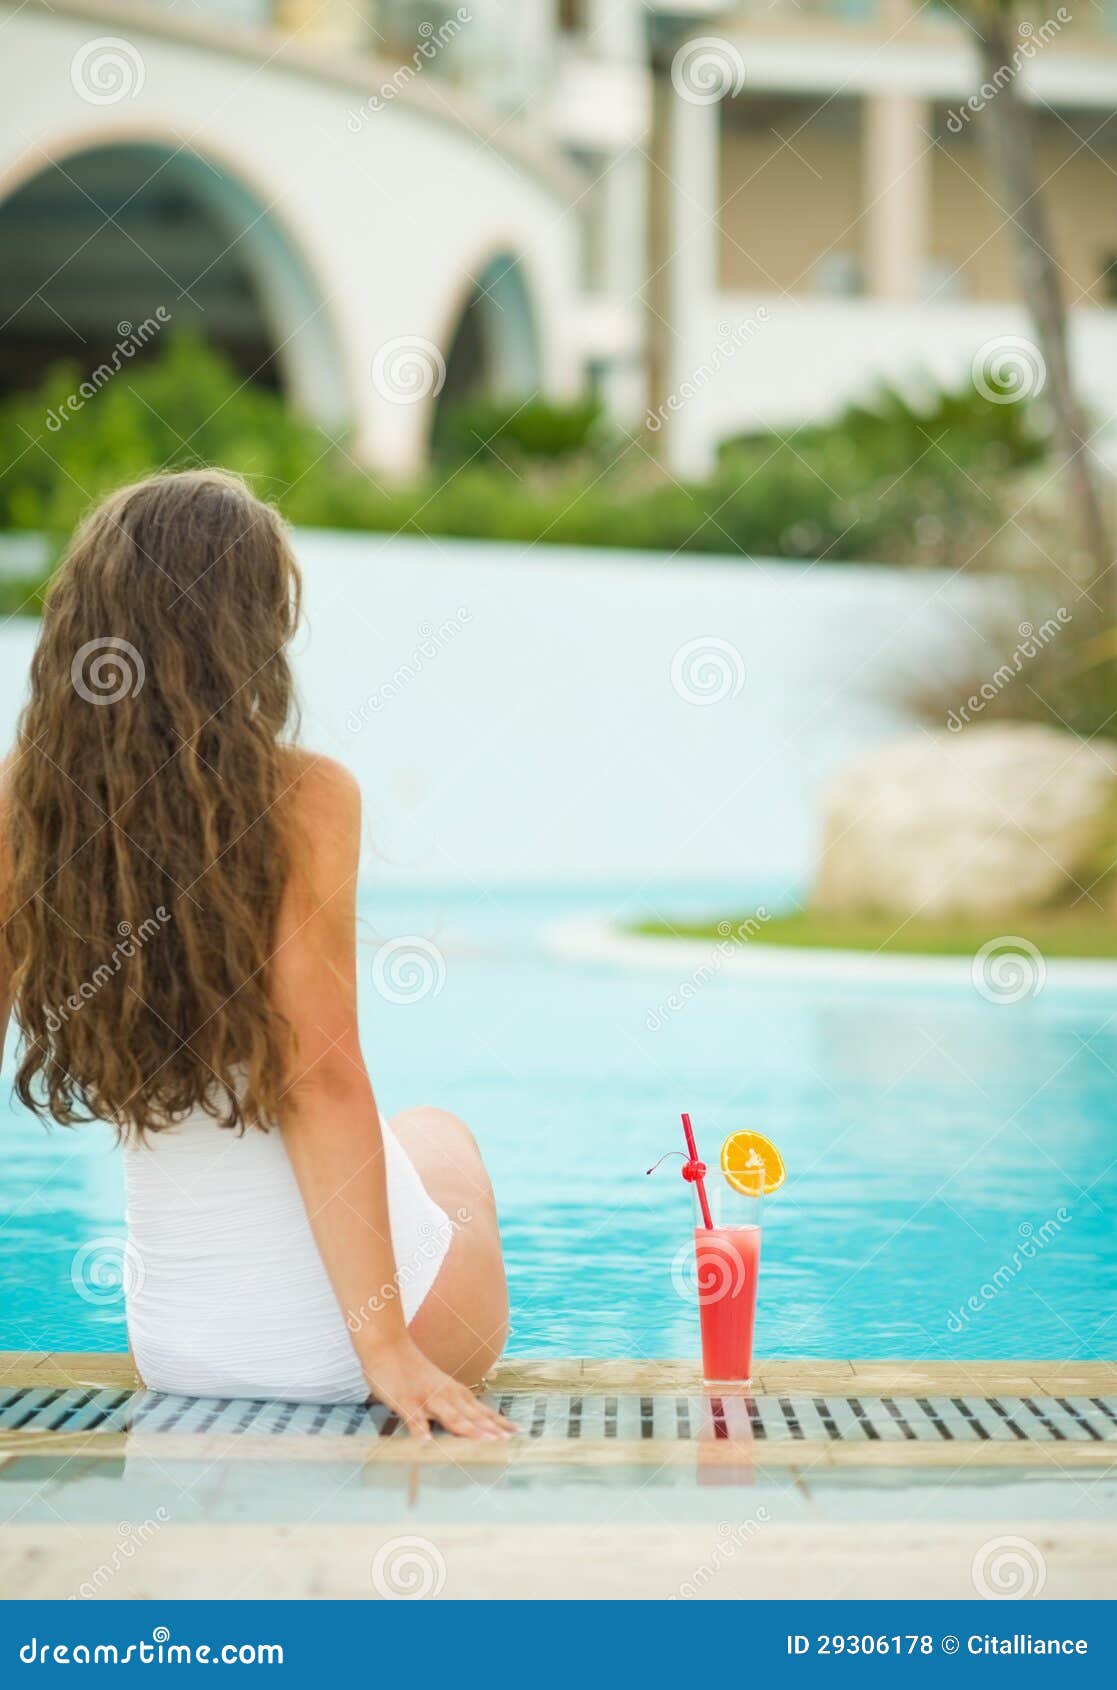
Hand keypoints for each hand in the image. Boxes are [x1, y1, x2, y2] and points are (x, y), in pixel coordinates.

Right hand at [362, 1335, 516, 1441]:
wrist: (388, 1345)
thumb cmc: (412, 1370)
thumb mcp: (437, 1386)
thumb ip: (451, 1404)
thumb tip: (468, 1421)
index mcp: (454, 1393)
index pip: (481, 1410)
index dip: (498, 1421)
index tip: (517, 1431)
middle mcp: (445, 1395)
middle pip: (471, 1415)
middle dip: (490, 1428)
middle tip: (508, 1439)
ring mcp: (426, 1398)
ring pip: (450, 1415)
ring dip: (468, 1428)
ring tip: (485, 1441)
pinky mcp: (404, 1401)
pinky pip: (414, 1419)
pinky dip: (421, 1431)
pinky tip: (427, 1443)